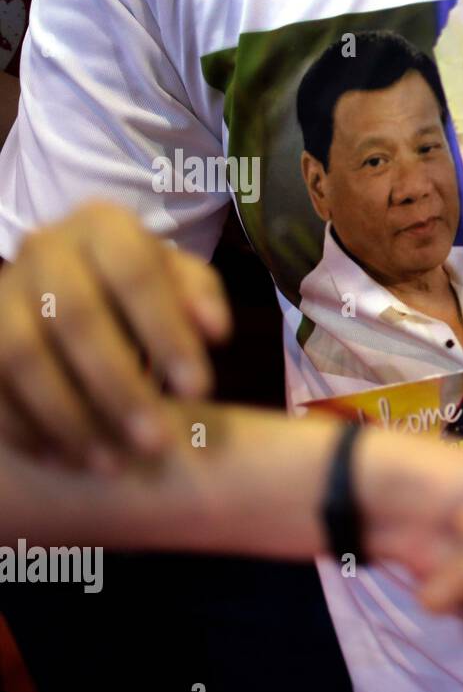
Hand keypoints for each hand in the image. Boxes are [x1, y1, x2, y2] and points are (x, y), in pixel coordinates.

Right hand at [0, 202, 230, 469]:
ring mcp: (0, 291)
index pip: (136, 275)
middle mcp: (43, 249)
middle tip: (158, 443)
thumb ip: (199, 297)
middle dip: (119, 387)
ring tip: (113, 464)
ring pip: (22, 356)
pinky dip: (25, 428)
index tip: (201, 391)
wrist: (71, 277)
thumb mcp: (180, 279)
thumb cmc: (143, 288)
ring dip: (69, 417)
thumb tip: (212, 331)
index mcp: (103, 227)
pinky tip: (66, 461)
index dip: (167, 333)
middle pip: (76, 319)